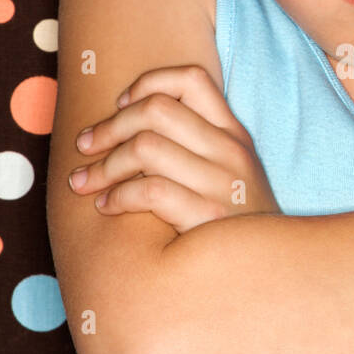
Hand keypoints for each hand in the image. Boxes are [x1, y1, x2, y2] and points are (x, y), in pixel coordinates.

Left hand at [67, 64, 279, 232]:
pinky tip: (106, 206)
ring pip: (145, 147)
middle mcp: (231, 152)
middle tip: (85, 146)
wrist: (269, 274)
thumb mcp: (231, 176)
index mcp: (234, 134)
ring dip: (103, 164)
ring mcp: (222, 183)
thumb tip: (131, 121)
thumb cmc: (234, 226)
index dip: (146, 84)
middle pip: (156, 109)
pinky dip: (116, 196)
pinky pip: (149, 190)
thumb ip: (197, 146)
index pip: (190, 79)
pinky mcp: (208, 218)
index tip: (121, 105)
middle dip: (109, 126)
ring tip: (85, 182)